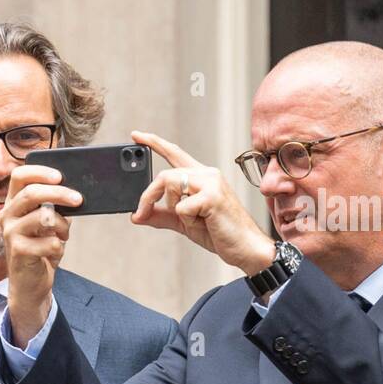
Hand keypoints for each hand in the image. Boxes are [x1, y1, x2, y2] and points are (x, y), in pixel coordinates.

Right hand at [0, 163, 82, 346]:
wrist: (30, 283)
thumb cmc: (40, 249)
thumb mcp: (49, 224)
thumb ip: (56, 207)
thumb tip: (74, 193)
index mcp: (13, 203)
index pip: (19, 176)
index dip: (40, 172)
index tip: (60, 176)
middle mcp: (7, 215)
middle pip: (31, 193)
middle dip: (59, 193)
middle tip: (78, 199)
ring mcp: (10, 233)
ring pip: (43, 217)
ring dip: (62, 225)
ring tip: (63, 235)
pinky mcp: (18, 251)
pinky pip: (50, 242)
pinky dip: (59, 247)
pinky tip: (53, 253)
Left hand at [130, 131, 275, 274]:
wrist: (246, 248)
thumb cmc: (220, 233)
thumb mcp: (185, 223)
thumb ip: (161, 215)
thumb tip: (136, 216)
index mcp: (203, 177)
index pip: (175, 154)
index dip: (154, 143)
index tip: (136, 135)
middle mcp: (207, 174)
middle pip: (164, 174)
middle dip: (148, 196)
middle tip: (140, 213)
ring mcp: (211, 183)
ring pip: (170, 185)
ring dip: (173, 209)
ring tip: (194, 221)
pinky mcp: (212, 196)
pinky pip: (181, 207)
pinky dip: (187, 221)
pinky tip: (205, 224)